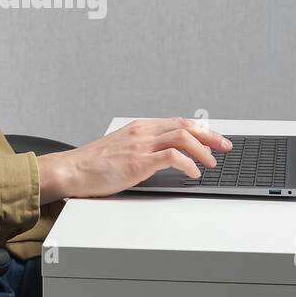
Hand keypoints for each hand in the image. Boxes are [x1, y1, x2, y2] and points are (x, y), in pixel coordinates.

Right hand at [36, 117, 231, 202]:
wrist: (71, 170)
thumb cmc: (92, 165)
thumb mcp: (121, 150)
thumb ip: (142, 149)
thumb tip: (164, 158)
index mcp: (139, 127)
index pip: (178, 123)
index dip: (201, 130)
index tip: (215, 139)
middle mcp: (142, 132)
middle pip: (186, 127)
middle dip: (210, 137)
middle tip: (225, 147)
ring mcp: (140, 145)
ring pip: (183, 138)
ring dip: (203, 151)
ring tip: (211, 164)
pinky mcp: (138, 162)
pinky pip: (172, 157)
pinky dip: (188, 164)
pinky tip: (193, 174)